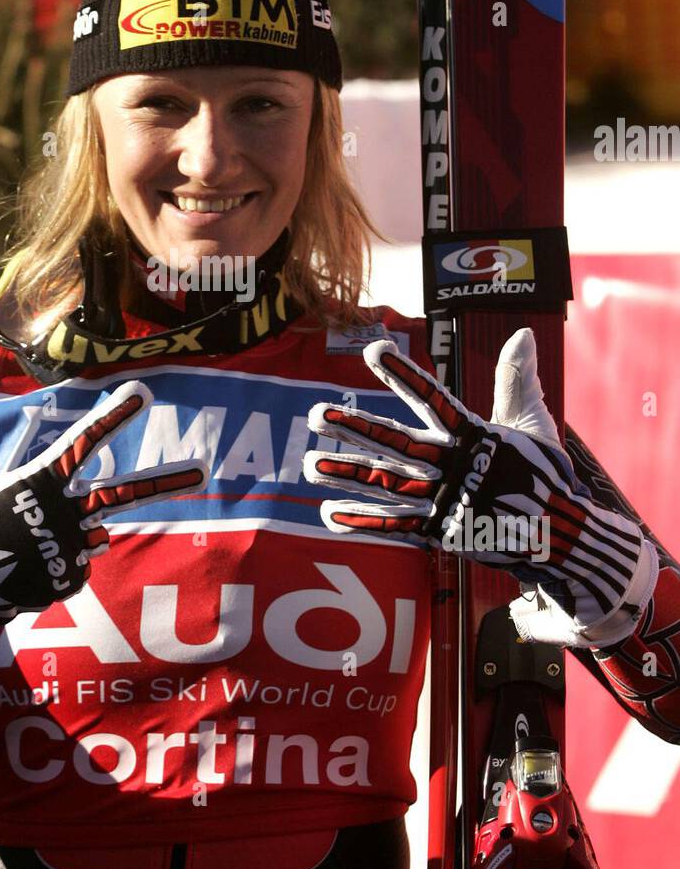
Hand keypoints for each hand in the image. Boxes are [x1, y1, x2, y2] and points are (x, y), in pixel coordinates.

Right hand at [0, 378, 207, 682]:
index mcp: (36, 481)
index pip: (84, 441)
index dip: (115, 414)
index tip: (142, 392)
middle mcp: (60, 513)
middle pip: (123, 494)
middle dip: (165, 481)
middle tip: (202, 470)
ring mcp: (66, 550)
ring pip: (91, 532)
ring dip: (72, 533)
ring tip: (27, 546)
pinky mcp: (66, 583)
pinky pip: (78, 565)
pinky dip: (59, 562)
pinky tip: (27, 569)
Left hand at [302, 329, 655, 645]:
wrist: (560, 536)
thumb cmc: (543, 473)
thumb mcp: (532, 422)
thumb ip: (516, 379)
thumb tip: (521, 332)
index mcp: (474, 435)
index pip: (433, 398)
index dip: (403, 374)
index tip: (374, 349)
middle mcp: (455, 466)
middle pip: (396, 444)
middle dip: (354, 429)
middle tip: (315, 415)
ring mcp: (445, 501)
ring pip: (387, 486)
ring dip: (346, 475)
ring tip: (308, 466)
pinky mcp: (441, 533)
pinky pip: (395, 527)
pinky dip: (362, 522)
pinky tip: (328, 514)